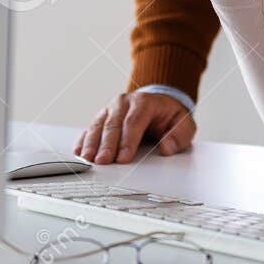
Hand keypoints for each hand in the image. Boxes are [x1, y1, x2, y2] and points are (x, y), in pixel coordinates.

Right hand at [74, 90, 196, 163]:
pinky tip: (79, 151)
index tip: (123, 158)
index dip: (127, 141)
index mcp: (144, 102)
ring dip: (91, 143)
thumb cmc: (169, 115)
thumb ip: (180, 135)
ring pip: (98, 125)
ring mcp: (111, 109)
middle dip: (106, 144)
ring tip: (87, 158)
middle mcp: (124, 102)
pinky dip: (84, 139)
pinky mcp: (102, 116)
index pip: (134, 122)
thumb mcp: (184, 123)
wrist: (159, 102)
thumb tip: (167, 147)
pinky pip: (91, 128)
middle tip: (102, 162)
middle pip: (113, 124)